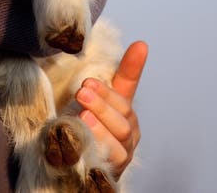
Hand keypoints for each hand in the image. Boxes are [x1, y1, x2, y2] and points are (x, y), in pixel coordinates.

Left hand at [75, 40, 148, 178]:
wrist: (75, 166)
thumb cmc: (83, 127)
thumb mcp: (88, 101)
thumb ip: (95, 82)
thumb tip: (117, 50)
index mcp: (123, 109)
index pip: (129, 84)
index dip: (132, 66)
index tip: (140, 45)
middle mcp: (128, 131)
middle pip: (123, 114)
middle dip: (104, 101)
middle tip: (84, 91)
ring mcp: (124, 152)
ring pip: (119, 138)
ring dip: (101, 125)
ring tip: (84, 115)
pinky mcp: (113, 170)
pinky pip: (110, 159)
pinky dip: (98, 146)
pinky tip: (84, 137)